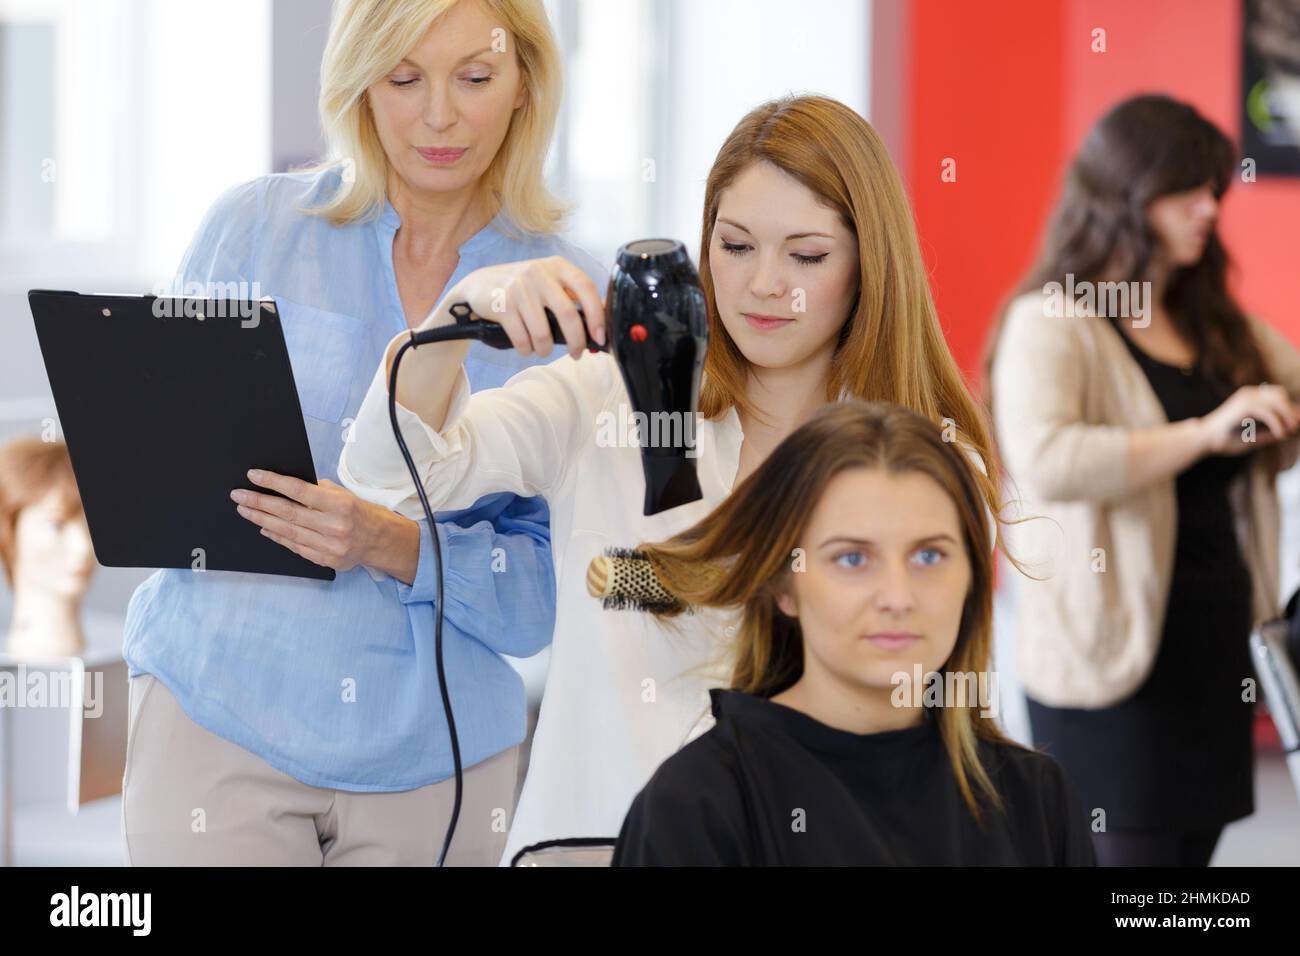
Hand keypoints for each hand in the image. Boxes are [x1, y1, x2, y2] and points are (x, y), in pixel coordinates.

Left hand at [231, 469, 418, 580]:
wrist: (379, 540)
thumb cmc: (358, 512)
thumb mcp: (342, 495)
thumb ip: (316, 491)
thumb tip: (283, 486)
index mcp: (340, 505)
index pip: (299, 491)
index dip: (274, 483)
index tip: (254, 476)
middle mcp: (334, 526)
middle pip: (288, 513)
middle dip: (259, 503)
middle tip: (239, 496)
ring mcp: (329, 546)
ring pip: (287, 531)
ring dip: (262, 520)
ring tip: (245, 510)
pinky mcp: (324, 560)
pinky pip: (294, 546)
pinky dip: (276, 536)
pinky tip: (263, 528)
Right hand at [418, 255, 605, 359]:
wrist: (479, 286)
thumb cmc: (522, 288)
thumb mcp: (549, 282)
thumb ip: (574, 296)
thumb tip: (603, 319)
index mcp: (557, 266)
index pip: (586, 288)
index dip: (597, 315)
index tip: (600, 336)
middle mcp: (539, 273)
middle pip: (568, 314)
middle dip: (576, 341)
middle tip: (576, 354)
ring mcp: (519, 288)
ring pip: (543, 333)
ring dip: (546, 349)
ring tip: (543, 350)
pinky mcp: (502, 305)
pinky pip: (522, 339)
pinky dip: (526, 349)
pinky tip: (526, 347)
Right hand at [1196, 384, 1299, 456]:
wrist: (1204, 439)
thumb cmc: (1226, 440)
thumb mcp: (1254, 436)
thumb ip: (1271, 432)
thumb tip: (1291, 432)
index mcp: (1250, 398)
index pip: (1277, 397)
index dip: (1290, 409)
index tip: (1296, 425)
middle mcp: (1249, 394)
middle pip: (1280, 394)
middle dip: (1290, 410)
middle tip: (1295, 427)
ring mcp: (1246, 398)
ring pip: (1277, 401)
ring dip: (1287, 415)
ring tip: (1290, 430)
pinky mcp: (1244, 406)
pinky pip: (1269, 412)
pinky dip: (1277, 424)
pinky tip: (1279, 435)